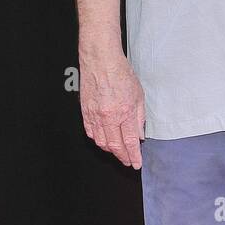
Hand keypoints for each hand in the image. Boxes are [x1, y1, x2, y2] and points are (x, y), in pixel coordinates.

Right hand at [79, 48, 145, 168]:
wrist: (100, 61)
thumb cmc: (120, 73)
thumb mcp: (139, 95)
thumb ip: (140, 118)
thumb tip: (139, 135)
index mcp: (124, 112)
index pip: (129, 142)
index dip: (133, 156)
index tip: (136, 163)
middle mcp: (108, 116)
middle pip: (114, 146)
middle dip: (122, 157)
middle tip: (128, 161)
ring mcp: (95, 115)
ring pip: (101, 142)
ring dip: (110, 150)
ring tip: (118, 153)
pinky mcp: (85, 111)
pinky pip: (90, 132)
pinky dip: (97, 140)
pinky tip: (103, 141)